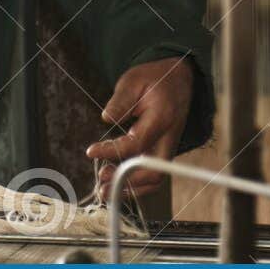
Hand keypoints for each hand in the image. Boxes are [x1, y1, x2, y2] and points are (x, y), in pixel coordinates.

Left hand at [86, 56, 194, 198]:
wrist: (178, 78)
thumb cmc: (154, 78)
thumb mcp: (134, 80)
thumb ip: (121, 100)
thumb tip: (106, 118)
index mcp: (162, 118)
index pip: (136, 144)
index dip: (112, 152)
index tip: (91, 152)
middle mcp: (169, 137)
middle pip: (153, 172)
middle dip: (127, 183)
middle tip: (102, 184)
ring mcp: (168, 146)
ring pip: (155, 178)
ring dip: (131, 188)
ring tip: (106, 190)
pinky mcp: (163, 150)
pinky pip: (152, 172)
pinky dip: (136, 183)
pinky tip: (117, 182)